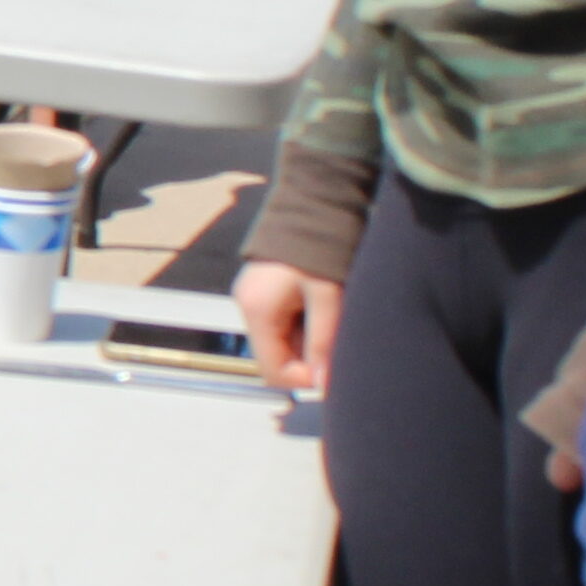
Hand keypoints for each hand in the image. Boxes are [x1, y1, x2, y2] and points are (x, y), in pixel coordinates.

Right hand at [234, 259, 340, 392]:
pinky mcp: (261, 290)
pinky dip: (303, 324)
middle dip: (308, 356)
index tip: (333, 370)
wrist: (313, 202)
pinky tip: (321, 306)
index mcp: (257, 311)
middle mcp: (246, 306)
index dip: (305, 378)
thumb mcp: (328, 298)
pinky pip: (280, 322)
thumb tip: (323, 383)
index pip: (273, 371)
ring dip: (307, 339)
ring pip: (280, 340)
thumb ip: (323, 342)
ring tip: (331, 316)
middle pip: (275, 356)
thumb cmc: (320, 246)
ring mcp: (251, 297)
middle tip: (338, 338)